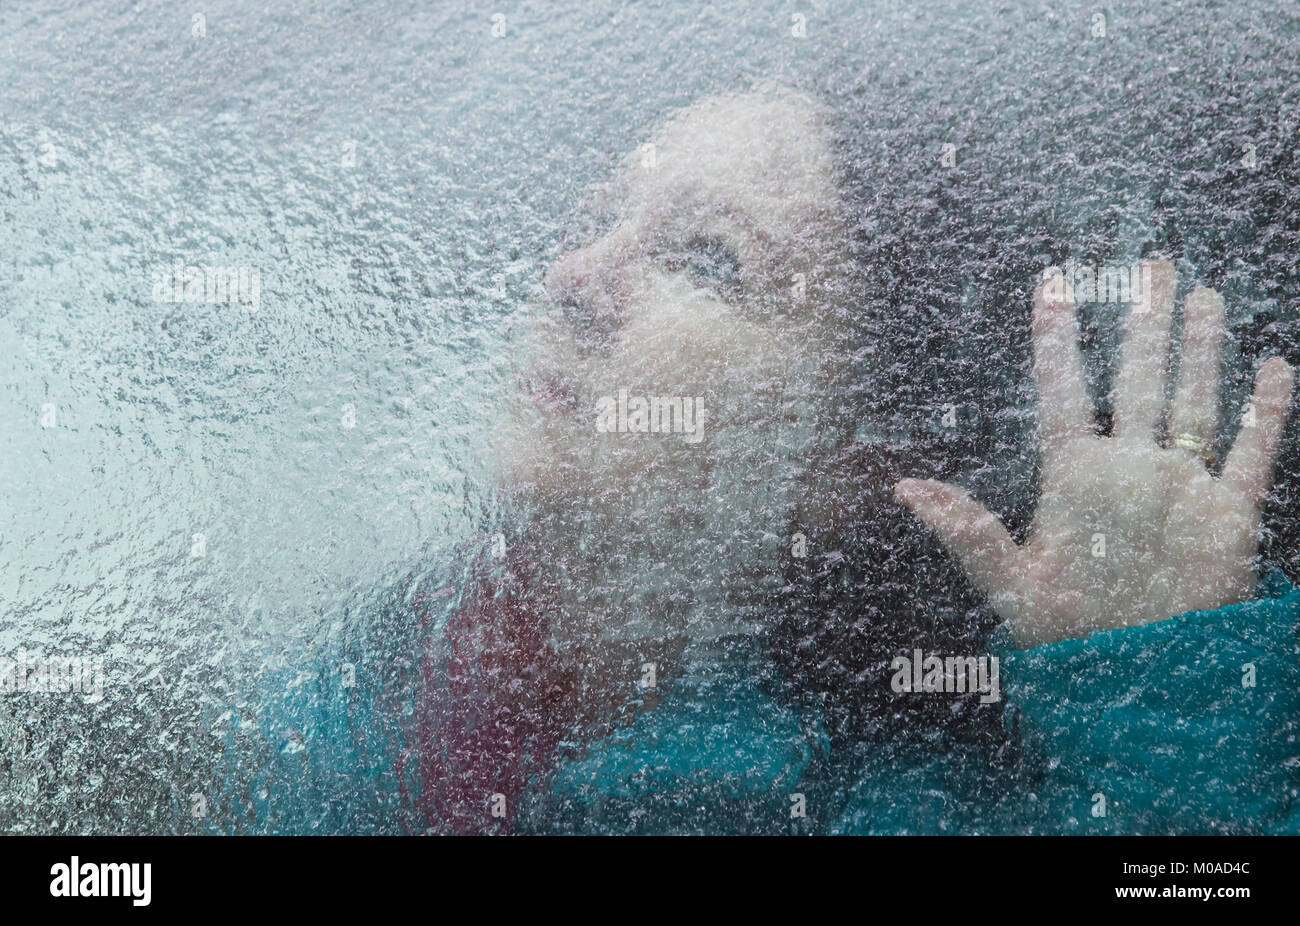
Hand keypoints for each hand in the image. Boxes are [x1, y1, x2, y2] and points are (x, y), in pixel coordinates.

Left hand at [895, 260, 1293, 646]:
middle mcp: (1127, 469)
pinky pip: (1249, 453)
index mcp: (1072, 475)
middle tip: (1150, 264)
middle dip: (1142, 323)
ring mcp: (1179, 486)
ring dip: (1199, 350)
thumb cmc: (1064, 635)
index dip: (1056, 339)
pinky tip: (1272, 370)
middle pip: (1137, 379)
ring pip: (1191, 401)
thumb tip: (902, 487)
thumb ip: (965, 530)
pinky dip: (1263, 414)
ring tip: (1201, 295)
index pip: (1062, 390)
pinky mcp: (1227, 515)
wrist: (1136, 676)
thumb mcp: (1009, 582)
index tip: (1050, 284)